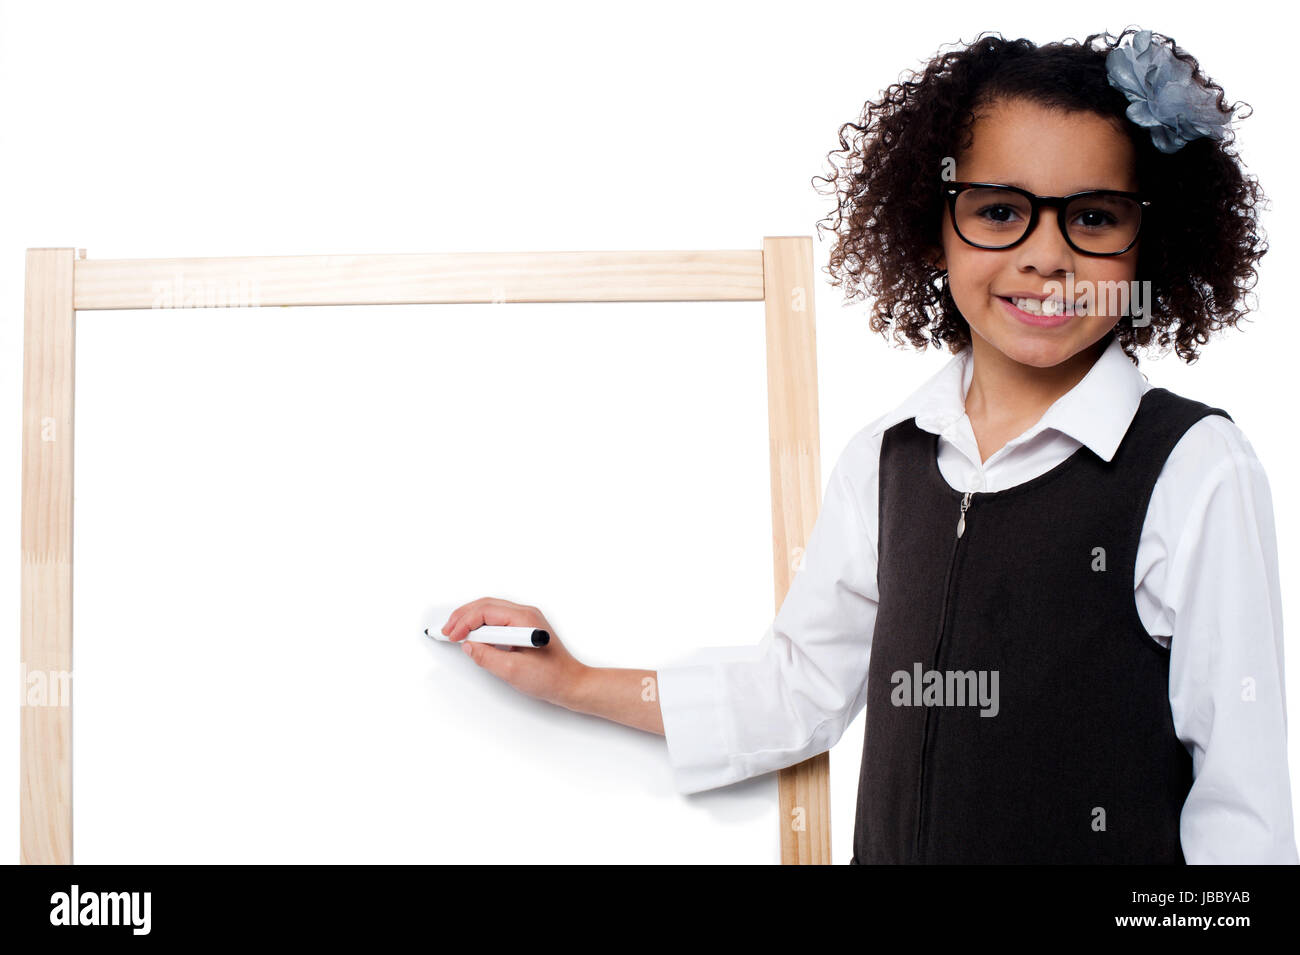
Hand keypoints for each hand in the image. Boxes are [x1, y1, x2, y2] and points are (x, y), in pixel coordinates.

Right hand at [441, 596, 587, 709]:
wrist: (572, 684)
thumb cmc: (551, 677)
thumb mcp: (512, 671)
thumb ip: (487, 657)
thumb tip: (468, 646)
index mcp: (524, 620)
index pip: (485, 611)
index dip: (464, 623)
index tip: (452, 636)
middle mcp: (526, 614)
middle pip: (486, 605)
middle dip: (463, 616)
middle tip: (447, 630)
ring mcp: (526, 620)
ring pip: (491, 610)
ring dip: (471, 619)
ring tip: (455, 631)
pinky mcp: (525, 628)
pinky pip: (498, 619)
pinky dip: (481, 625)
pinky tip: (472, 635)